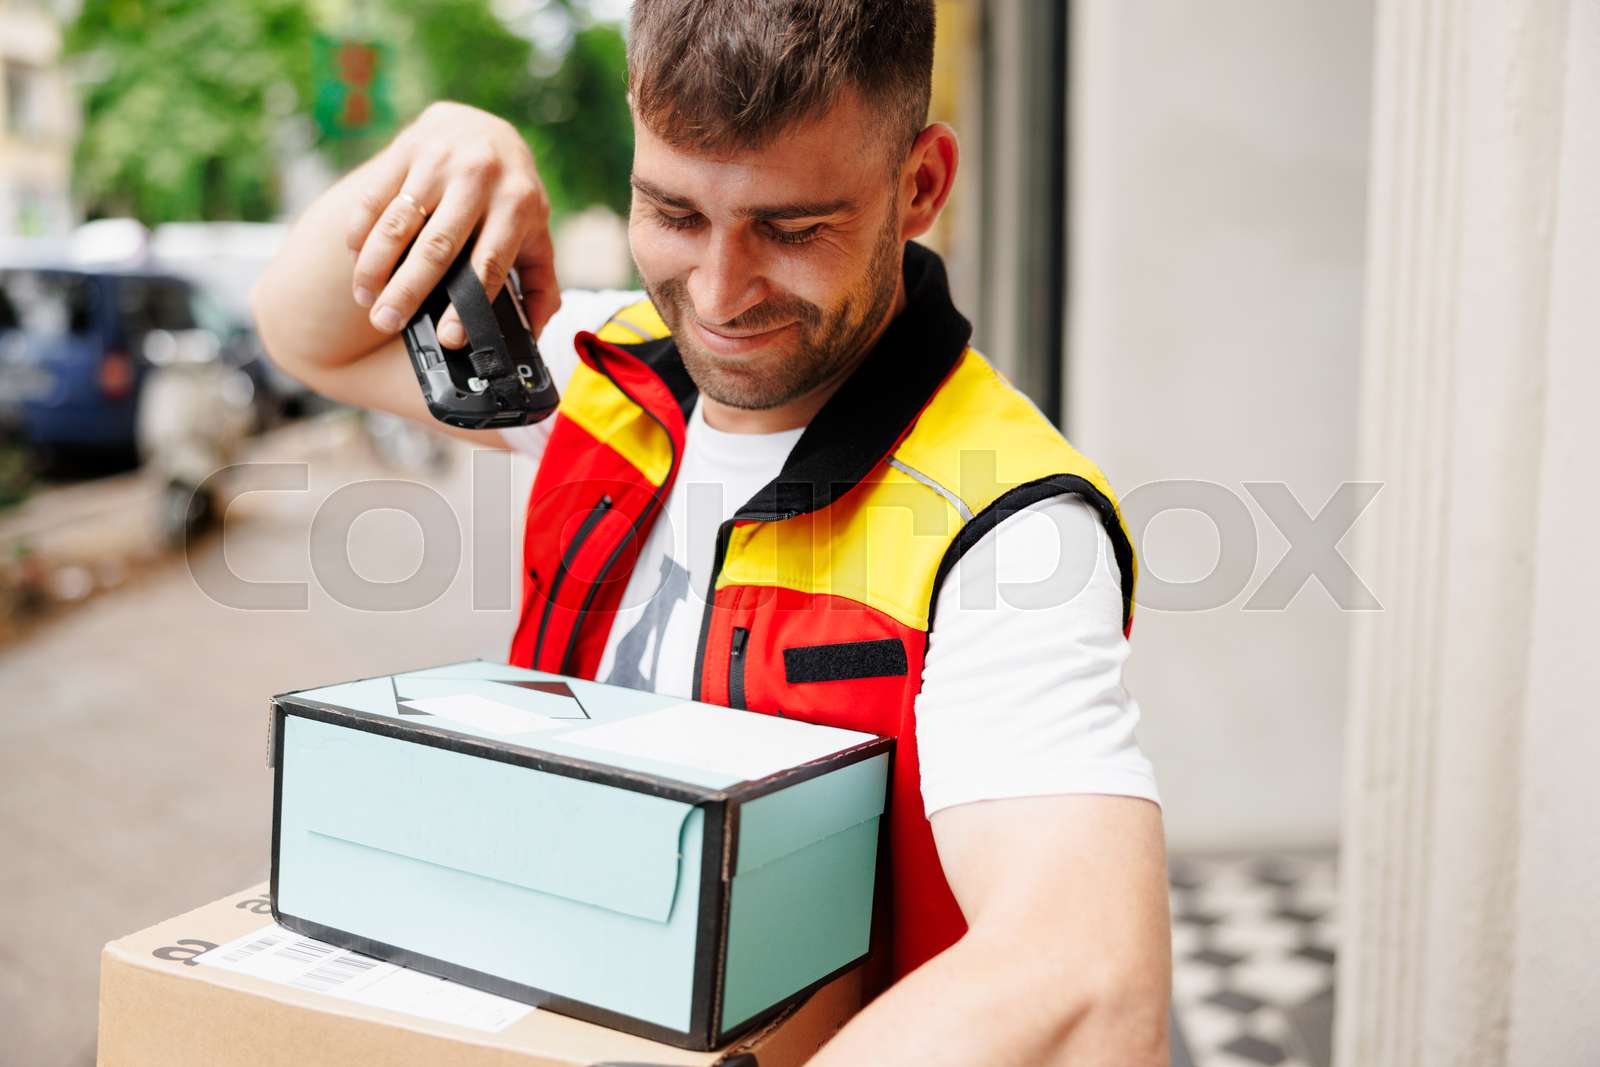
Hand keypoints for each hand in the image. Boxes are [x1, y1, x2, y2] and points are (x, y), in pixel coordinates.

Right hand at [344, 102, 559, 347]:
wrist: (487, 126)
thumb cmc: (512, 194)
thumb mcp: (536, 232)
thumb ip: (540, 283)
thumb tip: (535, 333)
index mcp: (518, 205)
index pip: (488, 264)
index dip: (468, 306)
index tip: (448, 338)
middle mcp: (479, 178)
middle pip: (437, 247)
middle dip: (407, 291)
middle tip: (385, 323)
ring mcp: (440, 159)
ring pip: (398, 222)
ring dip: (374, 265)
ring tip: (365, 298)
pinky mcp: (407, 147)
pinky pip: (374, 196)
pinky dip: (360, 232)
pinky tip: (356, 260)